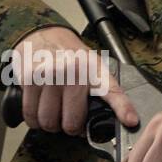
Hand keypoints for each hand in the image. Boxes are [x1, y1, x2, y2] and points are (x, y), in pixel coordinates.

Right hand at [9, 25, 137, 134]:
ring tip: (54, 113)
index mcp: (95, 71)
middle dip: (70, 128)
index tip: (131, 121)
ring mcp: (50, 76)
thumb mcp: (93, 67)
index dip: (123, 109)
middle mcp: (73, 73)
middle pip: (71, 123)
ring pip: (49, 122)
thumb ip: (101, 91)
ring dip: (51, 125)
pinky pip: (30, 115)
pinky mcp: (30, 79)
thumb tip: (113, 121)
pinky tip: (39, 110)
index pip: (113, 92)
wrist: (43, 33)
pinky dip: (34, 120)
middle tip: (69, 118)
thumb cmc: (70, 56)